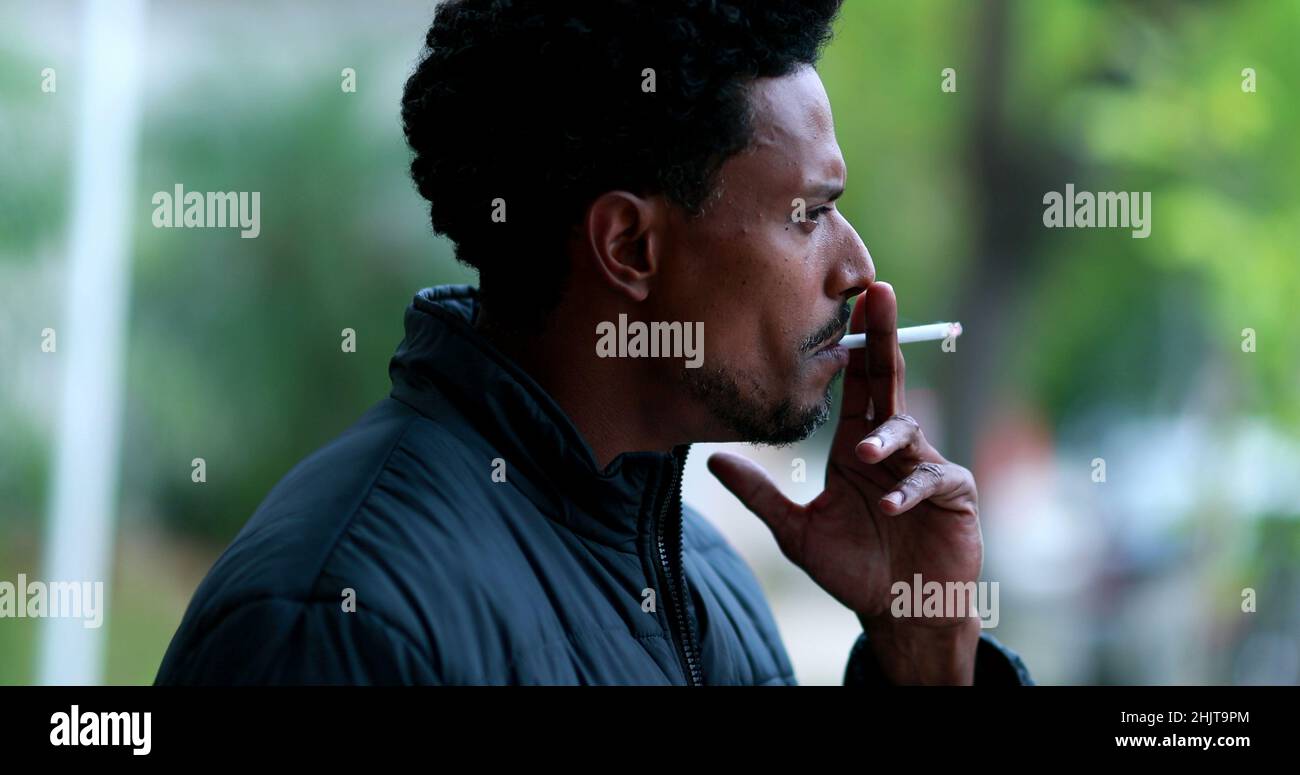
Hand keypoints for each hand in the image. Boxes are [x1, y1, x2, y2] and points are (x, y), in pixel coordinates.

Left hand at [707, 282, 983, 682]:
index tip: (847, 301)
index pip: (855, 386)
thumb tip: (712, 460)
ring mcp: (925, 466)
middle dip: (884, 337)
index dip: (853, 344)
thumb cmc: (852, 570)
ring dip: (886, 437)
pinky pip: (934, 478)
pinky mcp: (953, 494)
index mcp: (855, 447)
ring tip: (864, 455)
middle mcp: (890, 448)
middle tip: (879, 294)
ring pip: (908, 430)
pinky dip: (912, 489)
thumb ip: (759, 494)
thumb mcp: (796, 531)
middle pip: (888, 381)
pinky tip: (893, 507)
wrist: (898, 612)